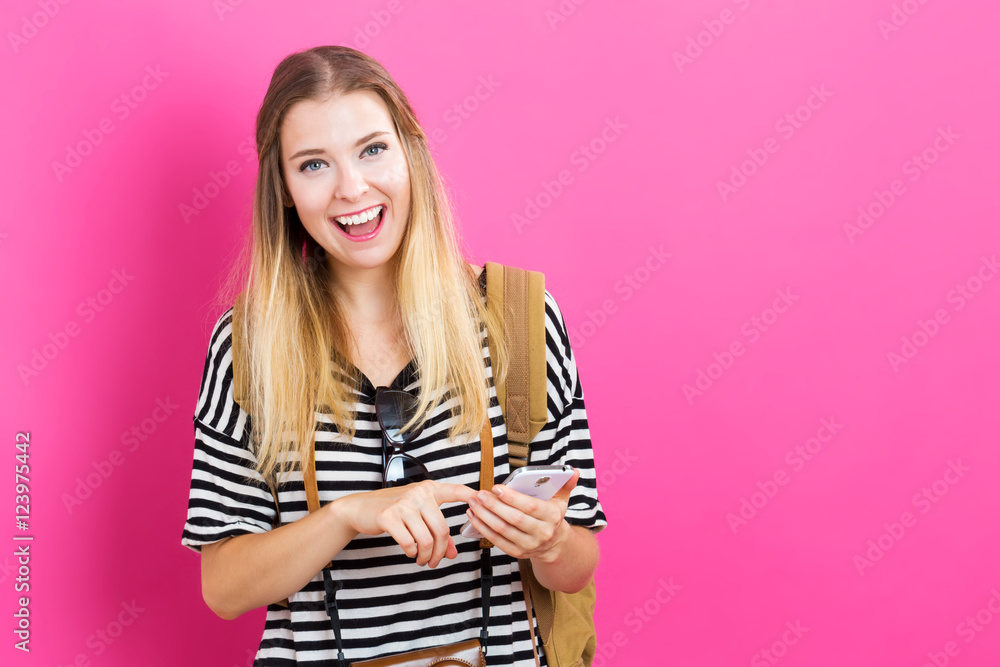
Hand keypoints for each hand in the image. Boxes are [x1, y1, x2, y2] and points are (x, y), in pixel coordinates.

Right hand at [334, 480, 476, 567]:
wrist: (361, 508)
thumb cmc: (393, 511)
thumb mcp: (417, 516)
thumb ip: (436, 532)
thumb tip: (452, 554)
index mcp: (429, 490)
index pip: (455, 490)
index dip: (471, 495)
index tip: (484, 499)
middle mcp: (419, 493)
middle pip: (442, 529)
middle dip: (440, 552)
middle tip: (434, 562)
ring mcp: (404, 503)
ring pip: (426, 539)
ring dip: (425, 556)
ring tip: (421, 560)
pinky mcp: (389, 516)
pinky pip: (409, 543)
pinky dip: (411, 553)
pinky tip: (409, 552)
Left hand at [464, 468, 579, 561]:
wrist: (554, 545)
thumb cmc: (553, 516)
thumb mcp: (562, 500)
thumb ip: (566, 484)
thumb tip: (573, 470)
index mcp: (552, 517)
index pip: (530, 507)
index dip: (512, 498)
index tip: (496, 487)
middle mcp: (541, 533)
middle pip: (514, 519)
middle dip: (494, 506)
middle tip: (480, 494)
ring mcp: (528, 545)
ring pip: (502, 530)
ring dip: (485, 516)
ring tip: (473, 502)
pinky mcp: (517, 552)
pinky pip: (496, 540)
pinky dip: (482, 528)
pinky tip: (473, 516)